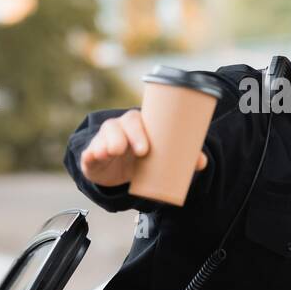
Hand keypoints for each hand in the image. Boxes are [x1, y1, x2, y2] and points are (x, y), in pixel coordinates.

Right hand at [78, 109, 207, 187]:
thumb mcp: (158, 156)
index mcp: (137, 125)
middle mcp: (119, 128)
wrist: (116, 170)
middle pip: (122, 124)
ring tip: (114, 152)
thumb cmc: (141, 156)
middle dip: (130, 136)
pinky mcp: (91, 156)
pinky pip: (88, 152)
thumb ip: (180, 157)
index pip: (137, 118)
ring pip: (105, 136)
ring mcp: (103, 140)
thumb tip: (202, 163)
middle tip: (140, 152)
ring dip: (108, 143)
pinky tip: (93, 156)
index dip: (141, 129)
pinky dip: (90, 154)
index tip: (147, 148)